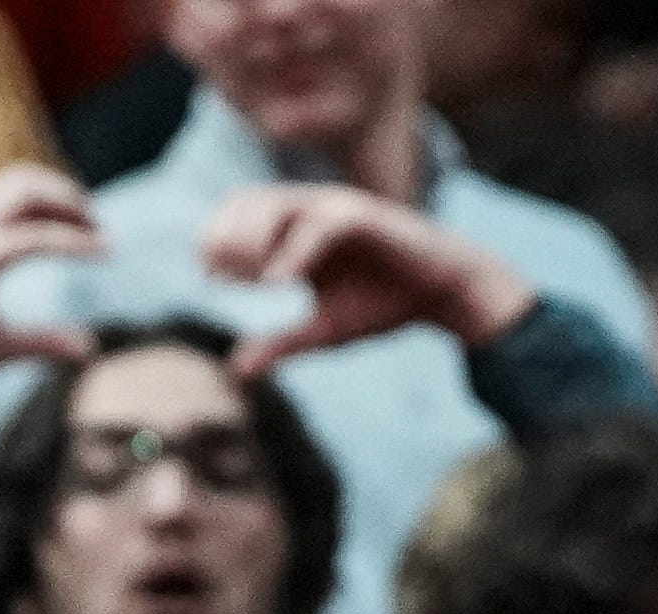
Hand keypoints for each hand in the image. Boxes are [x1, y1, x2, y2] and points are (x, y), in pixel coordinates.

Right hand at [0, 164, 105, 420]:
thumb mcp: (1, 344)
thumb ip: (44, 342)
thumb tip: (90, 349)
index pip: (12, 198)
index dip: (54, 207)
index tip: (91, 231)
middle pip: (20, 179)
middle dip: (63, 192)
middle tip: (97, 222)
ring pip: (24, 187)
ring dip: (68, 201)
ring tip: (98, 230)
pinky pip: (35, 235)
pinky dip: (72, 240)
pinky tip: (99, 252)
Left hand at [199, 185, 536, 374]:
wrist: (443, 294)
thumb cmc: (384, 305)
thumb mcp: (324, 331)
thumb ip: (282, 344)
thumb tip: (237, 368)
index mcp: (295, 229)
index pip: (239, 215)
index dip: (218, 241)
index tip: (214, 280)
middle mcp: (310, 209)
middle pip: (248, 201)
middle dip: (229, 238)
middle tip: (226, 279)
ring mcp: (335, 207)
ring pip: (276, 205)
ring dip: (254, 240)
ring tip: (252, 283)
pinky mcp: (362, 216)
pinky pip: (318, 227)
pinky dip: (293, 254)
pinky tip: (279, 285)